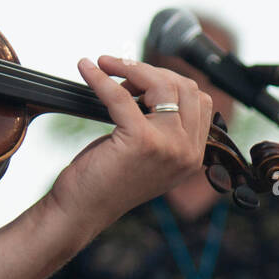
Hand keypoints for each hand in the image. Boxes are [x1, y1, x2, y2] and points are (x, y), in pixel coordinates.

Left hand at [47, 55, 211, 241]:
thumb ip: (159, 124)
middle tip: (117, 68)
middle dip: (149, 71)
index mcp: (194, 154)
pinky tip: (86, 68)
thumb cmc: (105, 179)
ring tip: (105, 67)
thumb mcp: (145, 151)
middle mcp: (188, 152)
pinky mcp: (141, 141)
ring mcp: (169, 147)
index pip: (197, 99)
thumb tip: (146, 80)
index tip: (135, 77)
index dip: (166, 80)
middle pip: (183, 87)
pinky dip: (101, 78)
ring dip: (130, 68)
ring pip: (161, 85)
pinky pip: (121, 95)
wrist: (80, 211)